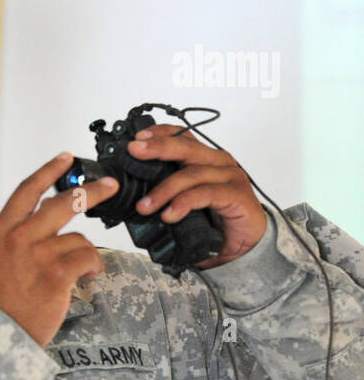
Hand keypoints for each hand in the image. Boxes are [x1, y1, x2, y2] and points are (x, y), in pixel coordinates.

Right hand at [0, 153, 118, 347]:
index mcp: (3, 230)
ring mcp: (38, 255)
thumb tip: (51, 206)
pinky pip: (88, 258)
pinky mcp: (57, 274)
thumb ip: (24, 231)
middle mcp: (19, 237)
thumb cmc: (4, 300)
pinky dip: (93, 267)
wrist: (1, 334)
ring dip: (87, 253)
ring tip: (83, 270)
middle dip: (93, 191)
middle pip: (63, 202)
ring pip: (79, 237)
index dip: (49, 170)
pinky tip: (87, 277)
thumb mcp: (2, 258)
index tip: (67, 157)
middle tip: (110, 186)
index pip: (28, 190)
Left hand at [127, 123, 266, 268]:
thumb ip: (168, 198)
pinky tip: (170, 215)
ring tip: (144, 206)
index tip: (138, 138)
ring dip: (164, 189)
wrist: (244, 246)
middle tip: (134, 151)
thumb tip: (136, 203)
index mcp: (205, 160)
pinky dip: (185, 203)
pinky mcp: (237, 194)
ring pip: (192, 173)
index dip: (161, 133)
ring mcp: (229, 176)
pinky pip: (206, 194)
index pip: (183, 137)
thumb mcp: (186, 208)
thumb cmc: (216, 224)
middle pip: (186, 147)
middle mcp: (218, 163)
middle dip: (157, 148)